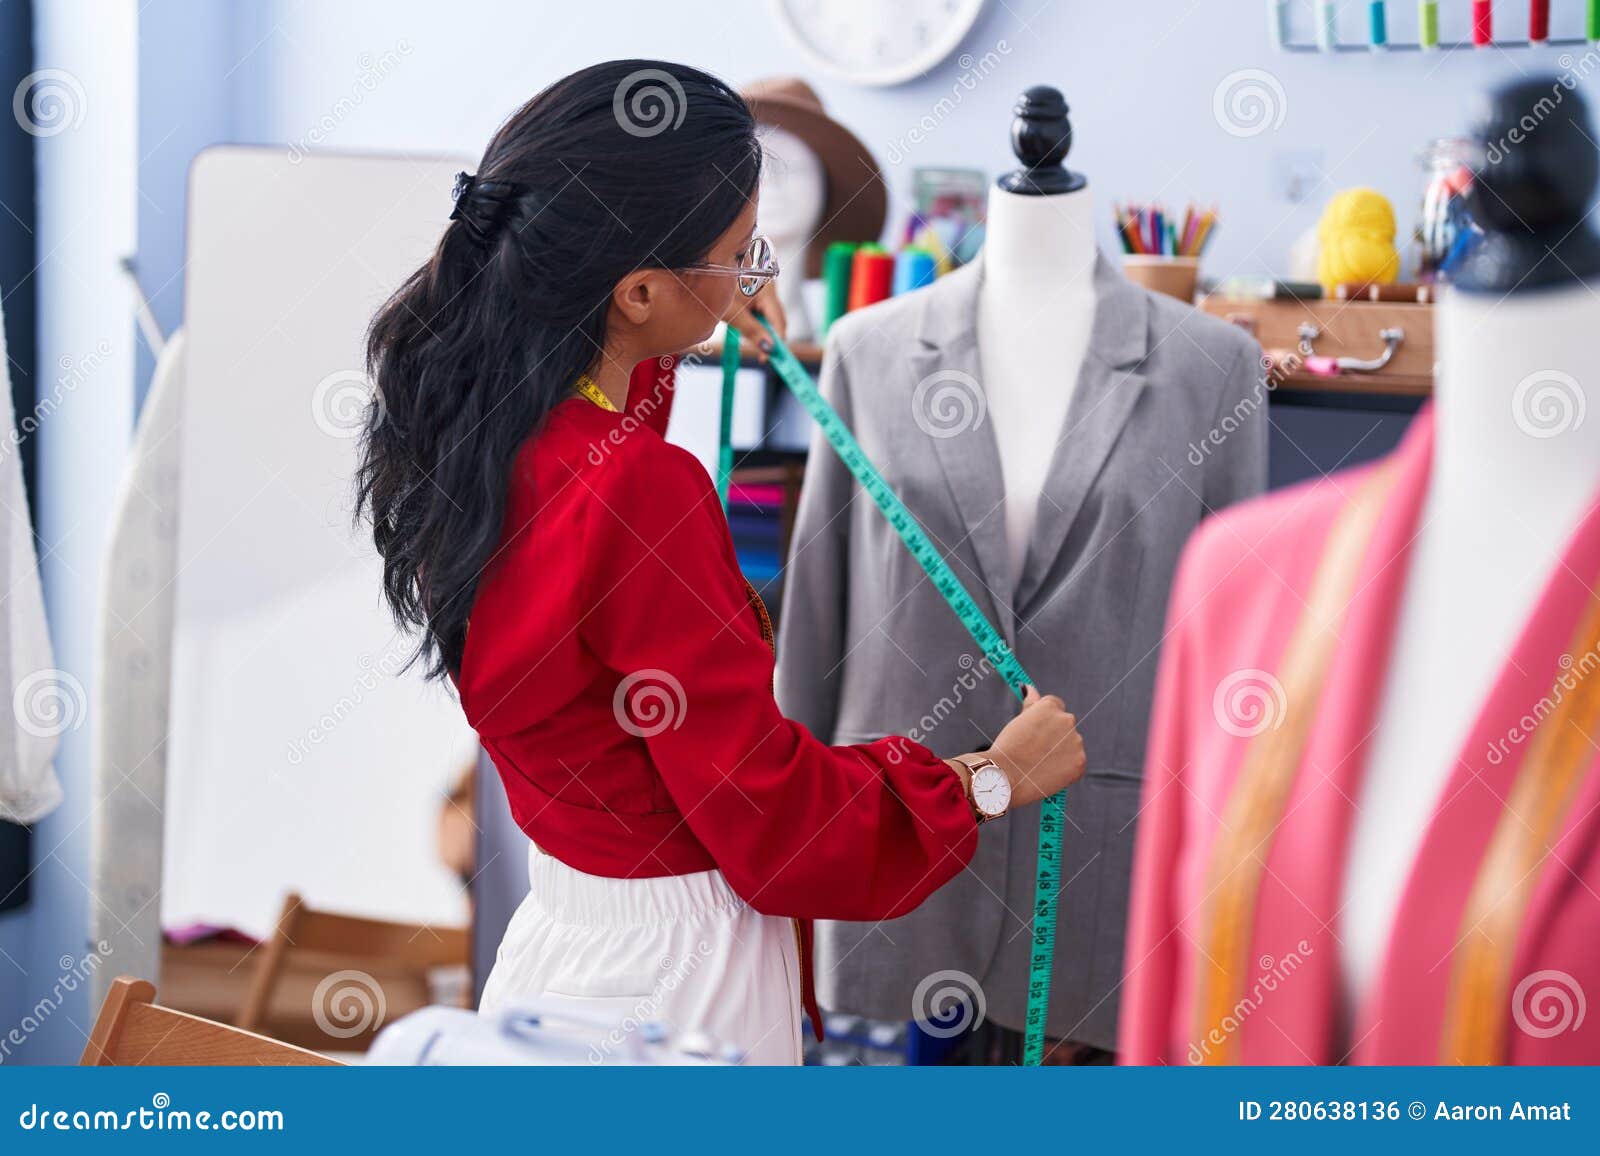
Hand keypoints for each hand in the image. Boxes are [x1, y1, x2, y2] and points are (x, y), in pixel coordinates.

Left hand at [722, 279, 785, 362]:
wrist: (703, 270)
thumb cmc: (714, 287)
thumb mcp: (732, 313)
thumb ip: (752, 331)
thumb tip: (768, 348)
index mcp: (767, 289)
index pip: (779, 321)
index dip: (777, 342)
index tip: (771, 358)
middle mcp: (769, 285)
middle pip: (777, 317)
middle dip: (770, 337)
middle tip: (762, 356)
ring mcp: (764, 284)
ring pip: (770, 313)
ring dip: (764, 329)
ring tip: (754, 341)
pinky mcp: (757, 286)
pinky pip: (763, 307)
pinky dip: (758, 319)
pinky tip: (749, 326)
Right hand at [985, 686, 1085, 809]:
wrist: (1007, 777)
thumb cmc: (1008, 749)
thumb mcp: (1018, 721)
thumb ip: (1030, 703)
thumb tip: (1029, 687)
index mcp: (1050, 706)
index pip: (1056, 706)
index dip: (1045, 722)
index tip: (1037, 733)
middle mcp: (1067, 719)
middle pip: (1065, 726)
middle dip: (1055, 737)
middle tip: (1035, 751)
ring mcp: (1075, 741)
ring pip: (1071, 745)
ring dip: (1061, 752)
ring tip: (1039, 764)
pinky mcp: (1080, 761)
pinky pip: (1075, 763)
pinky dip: (1065, 769)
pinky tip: (1048, 773)